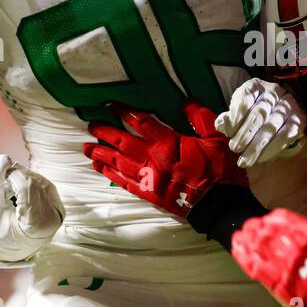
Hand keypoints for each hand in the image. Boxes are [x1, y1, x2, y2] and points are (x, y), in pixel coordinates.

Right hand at [0, 154, 64, 267]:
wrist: (11, 245)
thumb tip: (5, 157)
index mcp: (36, 224)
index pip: (29, 187)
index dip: (14, 175)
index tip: (0, 174)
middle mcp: (53, 217)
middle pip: (34, 182)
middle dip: (16, 177)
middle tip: (2, 185)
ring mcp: (58, 209)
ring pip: (39, 180)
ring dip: (21, 179)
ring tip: (9, 193)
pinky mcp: (58, 202)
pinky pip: (42, 182)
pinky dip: (28, 183)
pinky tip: (18, 193)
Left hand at [84, 102, 246, 217]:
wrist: (218, 205)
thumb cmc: (220, 170)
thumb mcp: (218, 137)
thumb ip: (200, 117)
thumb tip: (184, 101)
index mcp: (169, 142)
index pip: (142, 122)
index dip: (125, 112)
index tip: (111, 105)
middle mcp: (153, 158)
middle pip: (123, 142)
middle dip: (106, 133)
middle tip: (92, 125)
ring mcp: (148, 177)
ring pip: (118, 163)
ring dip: (102, 154)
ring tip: (87, 148)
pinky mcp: (149, 193)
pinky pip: (124, 183)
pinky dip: (111, 175)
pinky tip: (100, 170)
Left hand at [215, 78, 306, 167]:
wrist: (278, 118)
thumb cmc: (252, 115)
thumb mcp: (238, 114)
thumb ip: (228, 119)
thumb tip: (222, 124)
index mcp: (256, 86)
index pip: (246, 96)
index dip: (237, 113)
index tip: (229, 130)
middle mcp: (274, 91)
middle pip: (259, 113)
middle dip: (245, 133)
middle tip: (235, 148)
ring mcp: (289, 105)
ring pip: (272, 126)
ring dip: (257, 145)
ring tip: (245, 160)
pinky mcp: (299, 119)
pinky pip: (286, 135)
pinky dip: (272, 148)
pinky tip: (261, 158)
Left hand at [232, 209, 306, 306]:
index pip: (284, 219)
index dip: (273, 219)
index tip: (267, 219)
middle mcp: (293, 245)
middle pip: (267, 232)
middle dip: (256, 229)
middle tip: (247, 227)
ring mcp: (285, 264)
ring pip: (258, 248)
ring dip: (246, 241)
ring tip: (238, 238)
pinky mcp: (280, 284)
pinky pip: (257, 269)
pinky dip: (245, 259)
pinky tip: (238, 253)